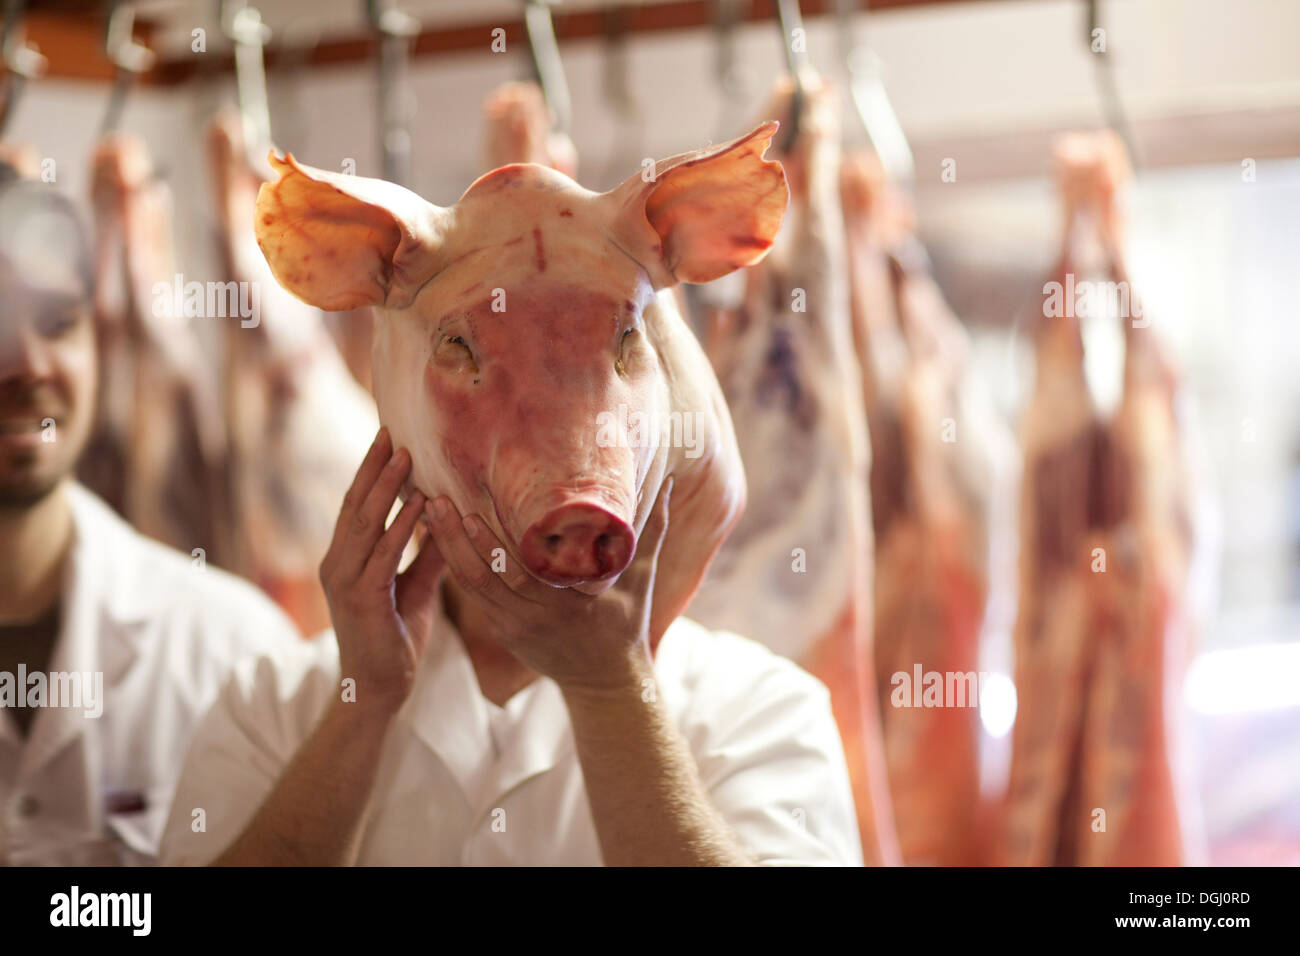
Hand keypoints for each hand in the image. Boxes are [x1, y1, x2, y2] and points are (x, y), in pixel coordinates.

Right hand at [319, 427, 444, 714]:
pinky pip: (382, 554)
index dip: (371, 471)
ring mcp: (344, 580)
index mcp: (345, 559)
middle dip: (374, 467)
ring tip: (406, 455)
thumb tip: (448, 519)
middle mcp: (337, 564)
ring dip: (387, 487)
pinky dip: (401, 526)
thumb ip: (427, 554)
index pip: (357, 505)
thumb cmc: (395, 638)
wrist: (379, 688)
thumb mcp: (415, 587)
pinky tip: (419, 503)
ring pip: (366, 522)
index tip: (388, 438)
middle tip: (393, 431)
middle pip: (356, 504)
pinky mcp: (360, 599)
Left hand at [426, 479, 672, 696]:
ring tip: (428, 513)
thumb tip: (669, 482)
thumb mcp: (642, 580)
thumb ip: (652, 532)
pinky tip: (439, 540)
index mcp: (566, 604)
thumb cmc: (628, 625)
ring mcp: (515, 629)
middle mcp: (534, 618)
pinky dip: (453, 568)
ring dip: (446, 550)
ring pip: (470, 588)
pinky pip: (473, 599)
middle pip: (483, 577)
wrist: (607, 682)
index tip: (473, 507)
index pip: (518, 571)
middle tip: (434, 500)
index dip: (491, 542)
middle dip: (454, 538)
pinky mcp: (503, 634)